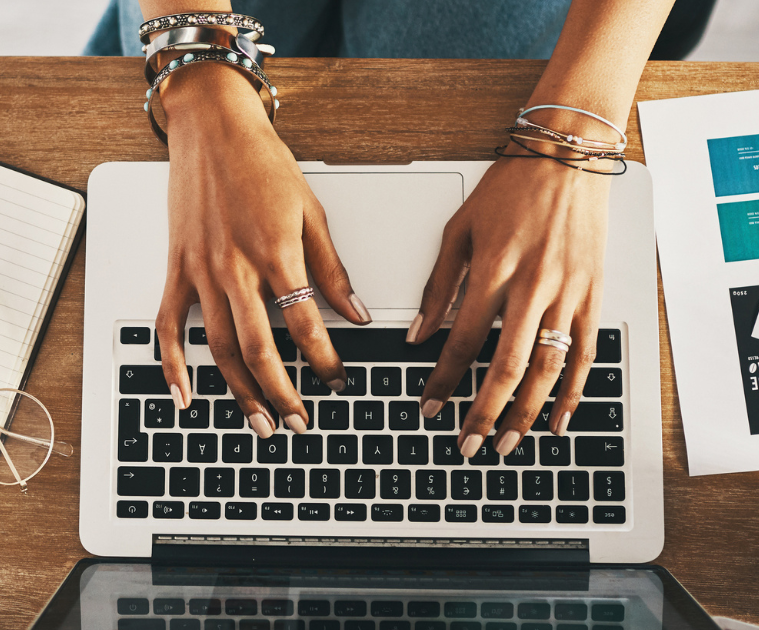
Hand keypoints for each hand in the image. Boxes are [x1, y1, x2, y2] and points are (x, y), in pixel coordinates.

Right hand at [155, 63, 370, 438]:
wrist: (212, 129)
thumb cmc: (262, 162)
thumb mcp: (311, 212)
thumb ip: (331, 269)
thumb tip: (355, 311)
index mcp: (276, 254)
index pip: (305, 325)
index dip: (325, 361)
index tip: (339, 381)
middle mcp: (235, 269)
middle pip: (259, 349)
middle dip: (282, 394)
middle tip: (300, 423)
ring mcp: (200, 272)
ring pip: (219, 348)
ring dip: (240, 392)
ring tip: (260, 423)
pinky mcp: (176, 269)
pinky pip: (169, 326)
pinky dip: (173, 366)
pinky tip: (186, 396)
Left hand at [411, 154, 609, 456]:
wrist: (566, 159)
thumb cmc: (509, 189)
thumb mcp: (458, 230)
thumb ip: (436, 286)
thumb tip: (416, 334)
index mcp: (492, 271)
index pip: (462, 342)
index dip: (443, 381)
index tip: (429, 407)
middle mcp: (533, 287)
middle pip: (507, 367)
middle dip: (484, 412)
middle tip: (468, 444)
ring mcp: (568, 294)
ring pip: (549, 369)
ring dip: (526, 413)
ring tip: (507, 442)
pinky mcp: (592, 296)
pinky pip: (585, 354)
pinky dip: (573, 392)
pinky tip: (559, 419)